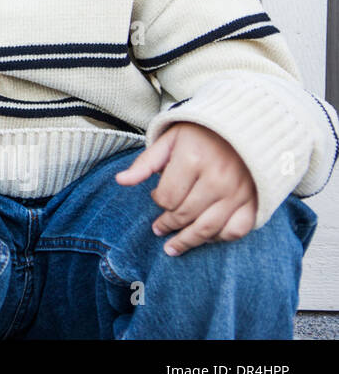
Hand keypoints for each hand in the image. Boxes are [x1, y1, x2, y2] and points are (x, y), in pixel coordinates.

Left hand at [116, 121, 257, 255]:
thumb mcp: (170, 140)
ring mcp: (238, 192)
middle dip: (167, 225)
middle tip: (158, 229)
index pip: (167, 197)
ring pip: (208, 228)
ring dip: (188, 241)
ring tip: (173, 248)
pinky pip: (236, 230)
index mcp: (193, 159)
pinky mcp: (254, 200)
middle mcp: (218, 178)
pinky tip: (207, 238)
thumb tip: (120, 181)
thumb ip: (145, 163)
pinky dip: (220, 238)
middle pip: (185, 215)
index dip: (158, 200)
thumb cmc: (201, 133)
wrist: (247, 125)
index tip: (157, 196)